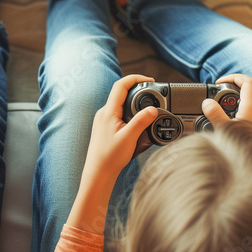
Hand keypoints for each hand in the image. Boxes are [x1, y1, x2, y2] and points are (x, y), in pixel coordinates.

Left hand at [66, 75, 156, 233]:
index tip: (150, 79)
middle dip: (138, 89)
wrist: (98, 173)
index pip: (120, 86)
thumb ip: (141, 121)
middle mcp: (104, 113)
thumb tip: (152, 109)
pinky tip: (138, 123)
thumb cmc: (109, 158)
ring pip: (121, 104)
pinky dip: (130, 113)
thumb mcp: (129, 138)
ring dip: (134, 102)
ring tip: (148, 107)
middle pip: (121, 93)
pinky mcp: (105, 128)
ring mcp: (103, 120)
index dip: (135, 78)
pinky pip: (119, 114)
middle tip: (152, 92)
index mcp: (108, 112)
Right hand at [201, 74, 251, 133]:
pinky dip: (249, 107)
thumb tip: (207, 103)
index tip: (221, 82)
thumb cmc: (249, 147)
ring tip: (230, 107)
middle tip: (223, 93)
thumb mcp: (227, 130)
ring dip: (243, 98)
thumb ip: (215, 114)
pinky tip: (240, 119)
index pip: (247, 81)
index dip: (234, 77)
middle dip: (236, 87)